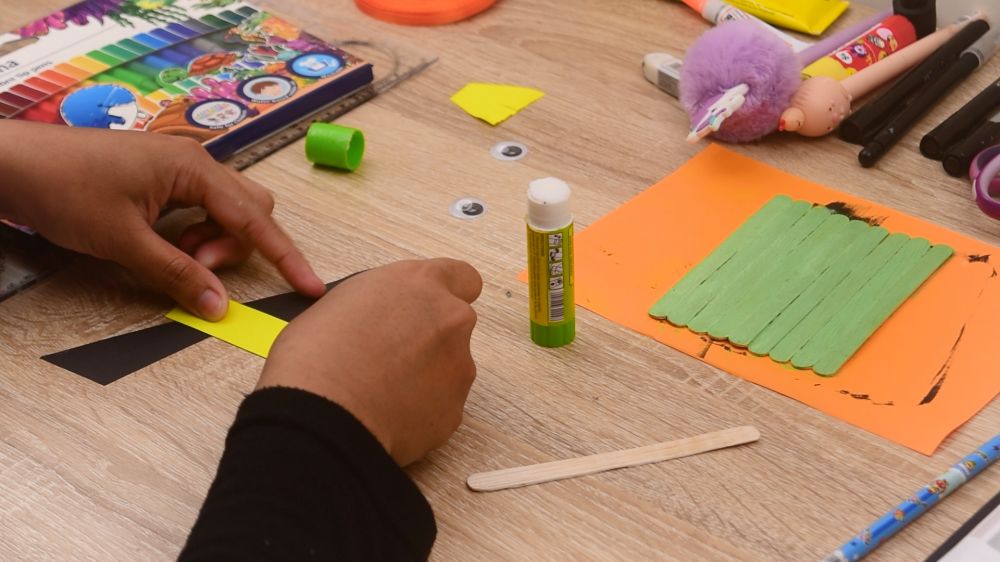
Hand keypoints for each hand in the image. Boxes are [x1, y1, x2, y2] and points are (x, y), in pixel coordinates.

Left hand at [0, 120, 324, 318]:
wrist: (13, 164)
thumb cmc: (64, 189)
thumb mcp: (124, 241)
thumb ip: (177, 274)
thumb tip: (220, 308)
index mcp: (194, 168)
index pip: (255, 219)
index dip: (286, 257)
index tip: (311, 286)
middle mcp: (195, 163)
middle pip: (250, 210)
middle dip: (237, 245)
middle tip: (199, 266)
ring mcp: (180, 170)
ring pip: (228, 211)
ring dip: (214, 241)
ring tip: (177, 255)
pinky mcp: (164, 180)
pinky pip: (203, 209)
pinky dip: (197, 234)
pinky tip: (169, 244)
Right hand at [257, 259, 482, 465]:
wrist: (320, 415)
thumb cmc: (315, 356)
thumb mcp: (341, 302)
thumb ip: (380, 304)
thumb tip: (381, 319)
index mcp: (420, 283)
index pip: (463, 278)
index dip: (447, 295)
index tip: (430, 309)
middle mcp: (449, 319)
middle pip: (455, 325)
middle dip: (432, 339)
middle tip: (393, 356)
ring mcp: (458, 367)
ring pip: (451, 368)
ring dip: (426, 377)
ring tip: (381, 392)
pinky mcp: (454, 411)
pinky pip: (441, 407)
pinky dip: (421, 411)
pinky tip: (387, 416)